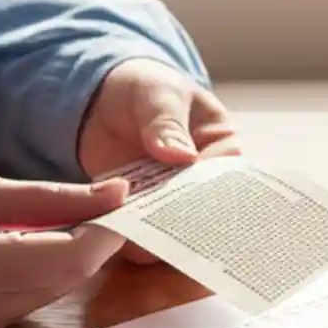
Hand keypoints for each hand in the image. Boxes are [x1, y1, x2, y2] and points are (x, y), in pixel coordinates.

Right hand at [0, 176, 127, 327]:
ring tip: (64, 217)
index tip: (125, 201)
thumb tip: (114, 195)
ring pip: (56, 291)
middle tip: (103, 203)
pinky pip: (30, 302)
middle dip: (95, 242)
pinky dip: (43, 272)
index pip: (75, 258)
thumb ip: (49, 197)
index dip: (109, 231)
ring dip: (70, 257)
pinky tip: (29, 243)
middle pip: (71, 278)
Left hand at [77, 58, 240, 263]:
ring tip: (135, 238)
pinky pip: (143, 231)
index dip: (209, 190)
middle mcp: (204, 177)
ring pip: (174, 227)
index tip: (187, 203)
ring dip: (156, 235)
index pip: (225, 175)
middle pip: (203, 208)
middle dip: (182, 220)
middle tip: (160, 229)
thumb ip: (167, 123)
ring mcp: (173, 198)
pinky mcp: (143, 211)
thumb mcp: (156, 95)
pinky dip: (130, 237)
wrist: (101, 100)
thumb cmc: (143, 88)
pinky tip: (116, 236)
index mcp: (222, 144)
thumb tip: (182, 156)